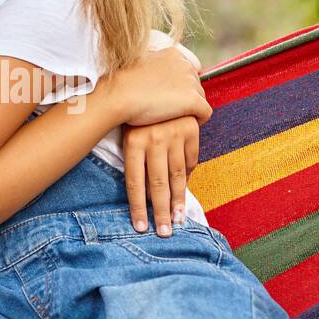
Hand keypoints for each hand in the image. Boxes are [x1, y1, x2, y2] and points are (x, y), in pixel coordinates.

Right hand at [108, 46, 210, 126]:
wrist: (118, 95)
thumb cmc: (121, 84)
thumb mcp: (137, 67)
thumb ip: (151, 69)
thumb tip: (153, 79)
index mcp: (172, 54)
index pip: (185, 71)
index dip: (179, 86)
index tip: (170, 97)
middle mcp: (184, 64)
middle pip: (195, 83)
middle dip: (186, 97)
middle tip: (173, 110)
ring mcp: (190, 82)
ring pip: (200, 97)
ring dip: (191, 108)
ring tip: (177, 118)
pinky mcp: (193, 100)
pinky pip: (205, 112)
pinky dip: (200, 119)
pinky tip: (188, 125)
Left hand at [123, 115, 199, 235]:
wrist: (153, 84)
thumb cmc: (136, 117)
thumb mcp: (127, 134)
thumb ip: (133, 161)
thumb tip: (140, 196)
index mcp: (133, 141)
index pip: (134, 182)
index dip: (138, 207)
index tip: (140, 228)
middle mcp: (154, 139)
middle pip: (157, 183)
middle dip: (160, 212)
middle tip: (163, 233)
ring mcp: (174, 134)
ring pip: (177, 175)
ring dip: (178, 201)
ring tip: (178, 221)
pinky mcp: (190, 130)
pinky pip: (190, 160)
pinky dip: (187, 177)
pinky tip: (183, 192)